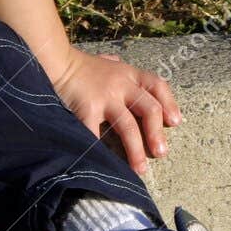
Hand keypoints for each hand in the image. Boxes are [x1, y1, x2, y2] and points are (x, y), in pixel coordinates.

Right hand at [50, 48, 182, 176]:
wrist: (55, 61)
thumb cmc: (80, 66)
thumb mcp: (105, 62)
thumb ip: (116, 66)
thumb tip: (119, 64)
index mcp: (129, 74)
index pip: (158, 85)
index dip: (170, 103)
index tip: (175, 122)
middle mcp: (121, 84)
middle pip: (149, 108)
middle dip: (157, 133)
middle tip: (161, 154)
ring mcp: (105, 96)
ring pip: (128, 125)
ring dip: (136, 150)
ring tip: (140, 169)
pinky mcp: (88, 107)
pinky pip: (97, 134)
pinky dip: (102, 151)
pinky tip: (106, 165)